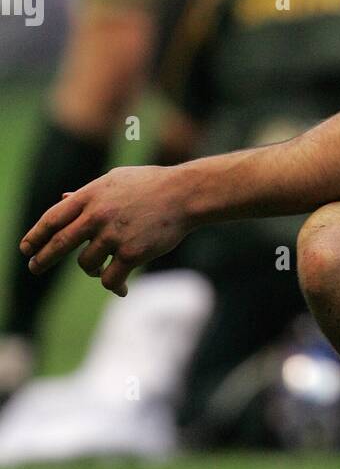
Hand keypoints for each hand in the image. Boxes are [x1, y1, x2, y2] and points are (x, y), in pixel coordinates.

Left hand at [20, 165, 190, 296]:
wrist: (184, 194)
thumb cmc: (151, 184)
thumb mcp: (115, 181)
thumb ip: (88, 193)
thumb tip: (63, 199)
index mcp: (90, 196)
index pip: (52, 219)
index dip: (36, 235)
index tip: (26, 247)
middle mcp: (97, 215)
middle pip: (59, 243)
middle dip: (42, 259)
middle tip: (34, 267)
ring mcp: (113, 235)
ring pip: (86, 264)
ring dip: (92, 269)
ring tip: (104, 269)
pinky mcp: (131, 253)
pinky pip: (110, 279)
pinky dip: (113, 286)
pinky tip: (121, 288)